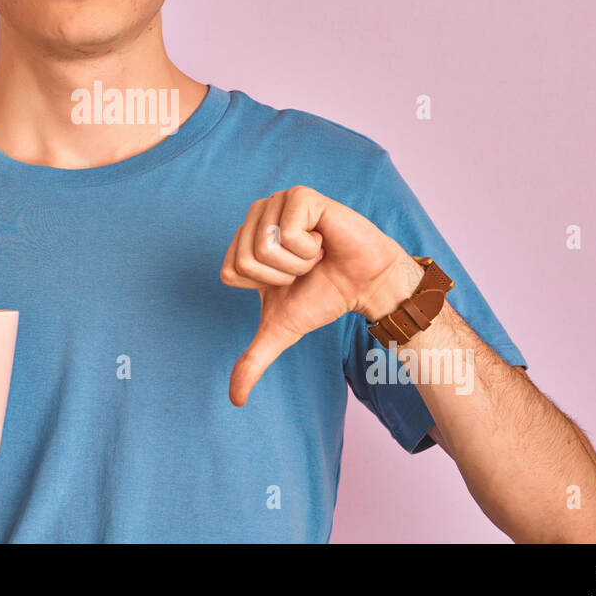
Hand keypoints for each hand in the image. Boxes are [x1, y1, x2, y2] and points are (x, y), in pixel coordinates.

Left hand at [219, 185, 407, 405]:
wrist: (366, 286)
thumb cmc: (323, 298)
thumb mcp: (282, 330)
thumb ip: (254, 359)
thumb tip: (235, 400)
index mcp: (244, 241)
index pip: (229, 273)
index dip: (263, 287)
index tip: (288, 280)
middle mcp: (257, 215)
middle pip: (245, 260)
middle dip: (281, 275)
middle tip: (305, 267)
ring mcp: (278, 201)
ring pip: (264, 248)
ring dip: (298, 262)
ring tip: (316, 254)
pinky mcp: (301, 195)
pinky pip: (287, 234)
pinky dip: (310, 248)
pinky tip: (325, 241)